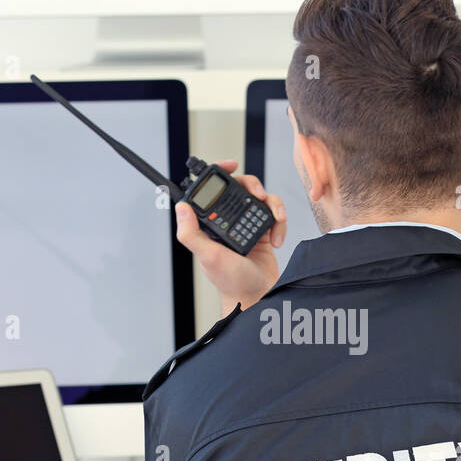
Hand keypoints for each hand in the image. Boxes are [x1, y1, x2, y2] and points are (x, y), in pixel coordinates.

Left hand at [173, 160, 287, 314]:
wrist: (258, 295)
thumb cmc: (231, 281)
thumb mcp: (207, 256)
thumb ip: (191, 233)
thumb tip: (181, 207)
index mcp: (210, 224)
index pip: (211, 191)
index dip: (220, 173)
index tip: (231, 165)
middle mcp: (227, 221)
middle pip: (240, 187)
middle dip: (252, 185)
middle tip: (258, 194)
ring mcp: (246, 224)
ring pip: (261, 197)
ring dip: (271, 204)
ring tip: (275, 218)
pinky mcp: (263, 230)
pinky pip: (274, 214)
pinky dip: (280, 222)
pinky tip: (277, 238)